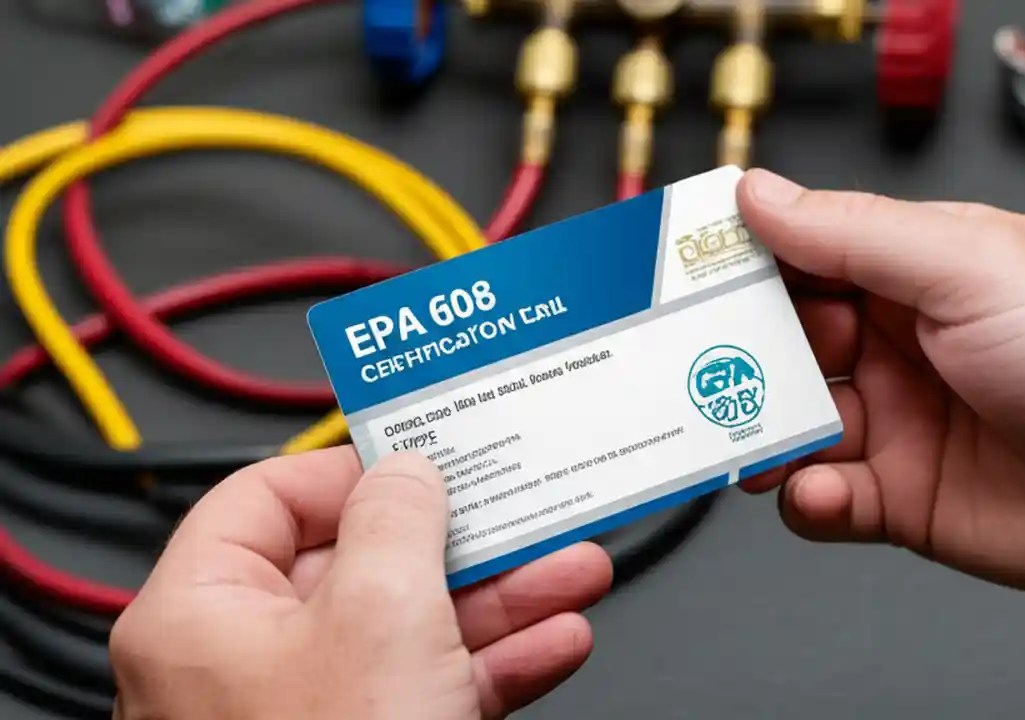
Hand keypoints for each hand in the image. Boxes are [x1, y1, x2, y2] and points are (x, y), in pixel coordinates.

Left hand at [110, 449, 611, 718]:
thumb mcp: (380, 609)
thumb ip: (397, 517)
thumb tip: (408, 472)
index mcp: (201, 612)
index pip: (270, 497)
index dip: (357, 470)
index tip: (430, 457)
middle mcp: (243, 662)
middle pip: (361, 564)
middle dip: (462, 540)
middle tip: (523, 509)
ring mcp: (307, 714)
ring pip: (410, 628)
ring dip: (500, 598)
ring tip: (571, 568)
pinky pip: (432, 688)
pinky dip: (495, 663)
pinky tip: (554, 641)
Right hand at [736, 169, 1024, 618]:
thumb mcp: (967, 264)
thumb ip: (851, 232)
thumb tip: (760, 193)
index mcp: (914, 273)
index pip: (801, 256)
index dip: (739, 263)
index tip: (680, 274)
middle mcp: (898, 346)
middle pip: (781, 343)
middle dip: (736, 354)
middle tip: (698, 363)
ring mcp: (897, 424)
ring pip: (788, 424)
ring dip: (758, 431)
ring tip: (752, 438)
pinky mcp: (901, 499)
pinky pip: (822, 498)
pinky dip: (805, 498)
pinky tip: (819, 489)